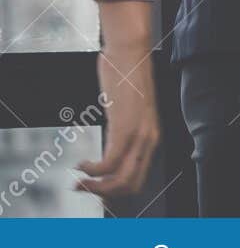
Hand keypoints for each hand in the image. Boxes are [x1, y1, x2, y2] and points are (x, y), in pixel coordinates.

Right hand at [75, 0, 159, 199]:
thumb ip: (123, 129)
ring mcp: (140, 135)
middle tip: (82, 188)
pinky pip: (109, 163)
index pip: (138, 178)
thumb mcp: (127, 111)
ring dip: (95, 187)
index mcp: (152, 138)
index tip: (94, 189)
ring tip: (78, 181)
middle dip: (104, 194)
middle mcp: (150, 140)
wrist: (130, 53)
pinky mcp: (126, 127)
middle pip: (131, 185)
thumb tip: (112, 144)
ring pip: (120, 180)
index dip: (115, 192)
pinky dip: (91, 170)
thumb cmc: (126, 77)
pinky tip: (80, 164)